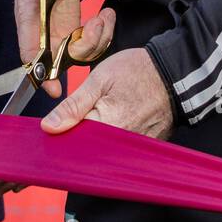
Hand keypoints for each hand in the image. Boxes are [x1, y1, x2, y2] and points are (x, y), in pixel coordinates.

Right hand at [14, 0, 113, 98]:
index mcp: (29, 20)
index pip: (30, 54)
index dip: (41, 75)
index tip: (54, 88)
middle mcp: (44, 32)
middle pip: (63, 58)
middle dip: (86, 45)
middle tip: (97, 23)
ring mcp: (59, 32)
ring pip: (81, 52)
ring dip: (98, 38)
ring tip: (105, 16)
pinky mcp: (72, 29)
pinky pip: (90, 43)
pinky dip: (102, 34)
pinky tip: (105, 17)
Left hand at [41, 47, 173, 138]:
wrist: (173, 73)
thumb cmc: (137, 71)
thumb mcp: (98, 80)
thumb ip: (73, 106)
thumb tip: (48, 126)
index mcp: (107, 126)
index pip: (72, 142)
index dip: (61, 133)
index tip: (55, 125)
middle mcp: (122, 143)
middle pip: (88, 149)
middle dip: (77, 136)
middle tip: (81, 114)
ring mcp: (135, 147)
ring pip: (103, 149)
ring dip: (94, 137)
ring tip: (101, 114)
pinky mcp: (144, 146)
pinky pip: (120, 148)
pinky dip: (111, 138)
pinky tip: (111, 121)